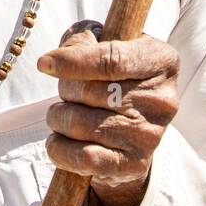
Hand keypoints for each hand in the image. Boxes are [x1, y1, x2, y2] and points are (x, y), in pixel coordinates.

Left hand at [38, 21, 179, 205]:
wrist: (133, 120)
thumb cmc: (114, 73)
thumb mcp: (104, 43)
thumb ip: (81, 40)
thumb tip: (54, 61)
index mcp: (160, 60)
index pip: (111, 60)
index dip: (73, 61)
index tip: (43, 64)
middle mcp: (162, 99)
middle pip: (90, 92)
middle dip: (65, 90)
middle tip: (66, 92)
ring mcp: (150, 135)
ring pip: (80, 124)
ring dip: (58, 118)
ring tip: (63, 115)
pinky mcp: (135, 164)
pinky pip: (84, 159)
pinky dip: (59, 149)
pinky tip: (58, 141)